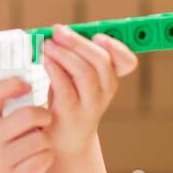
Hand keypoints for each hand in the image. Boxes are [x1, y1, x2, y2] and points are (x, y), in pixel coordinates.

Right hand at [0, 77, 54, 172]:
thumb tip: (25, 97)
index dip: (14, 83)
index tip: (26, 86)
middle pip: (29, 115)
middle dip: (44, 115)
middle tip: (45, 119)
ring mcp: (0, 160)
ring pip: (41, 139)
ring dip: (47, 140)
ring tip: (41, 143)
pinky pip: (42, 160)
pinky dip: (46, 157)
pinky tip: (40, 157)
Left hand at [39, 23, 138, 156]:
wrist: (64, 141)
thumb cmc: (68, 101)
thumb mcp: (77, 78)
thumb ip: (75, 57)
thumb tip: (59, 31)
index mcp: (110, 78)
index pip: (127, 61)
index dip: (117, 46)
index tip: (99, 36)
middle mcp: (105, 92)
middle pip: (102, 61)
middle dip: (79, 42)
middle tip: (59, 31)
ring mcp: (90, 105)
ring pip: (85, 73)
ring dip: (64, 54)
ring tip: (47, 45)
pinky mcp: (71, 114)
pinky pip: (66, 89)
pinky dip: (55, 71)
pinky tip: (45, 61)